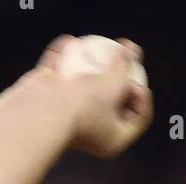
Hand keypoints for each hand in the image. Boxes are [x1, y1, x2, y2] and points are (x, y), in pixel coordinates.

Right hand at [34, 35, 152, 158]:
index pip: (138, 118)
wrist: (42, 115)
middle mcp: (93, 132)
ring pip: (85, 86)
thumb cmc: (83, 107)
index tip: (135, 81)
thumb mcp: (114, 84)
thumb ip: (124, 66)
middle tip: (124, 53)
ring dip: (91, 64)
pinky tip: (69, 41)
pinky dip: (63, 58)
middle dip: (119, 74)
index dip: (143, 96)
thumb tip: (131, 51)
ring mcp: (70, 117)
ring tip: (98, 42)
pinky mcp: (51, 103)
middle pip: (113, 100)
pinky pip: (60, 76)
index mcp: (113, 140)